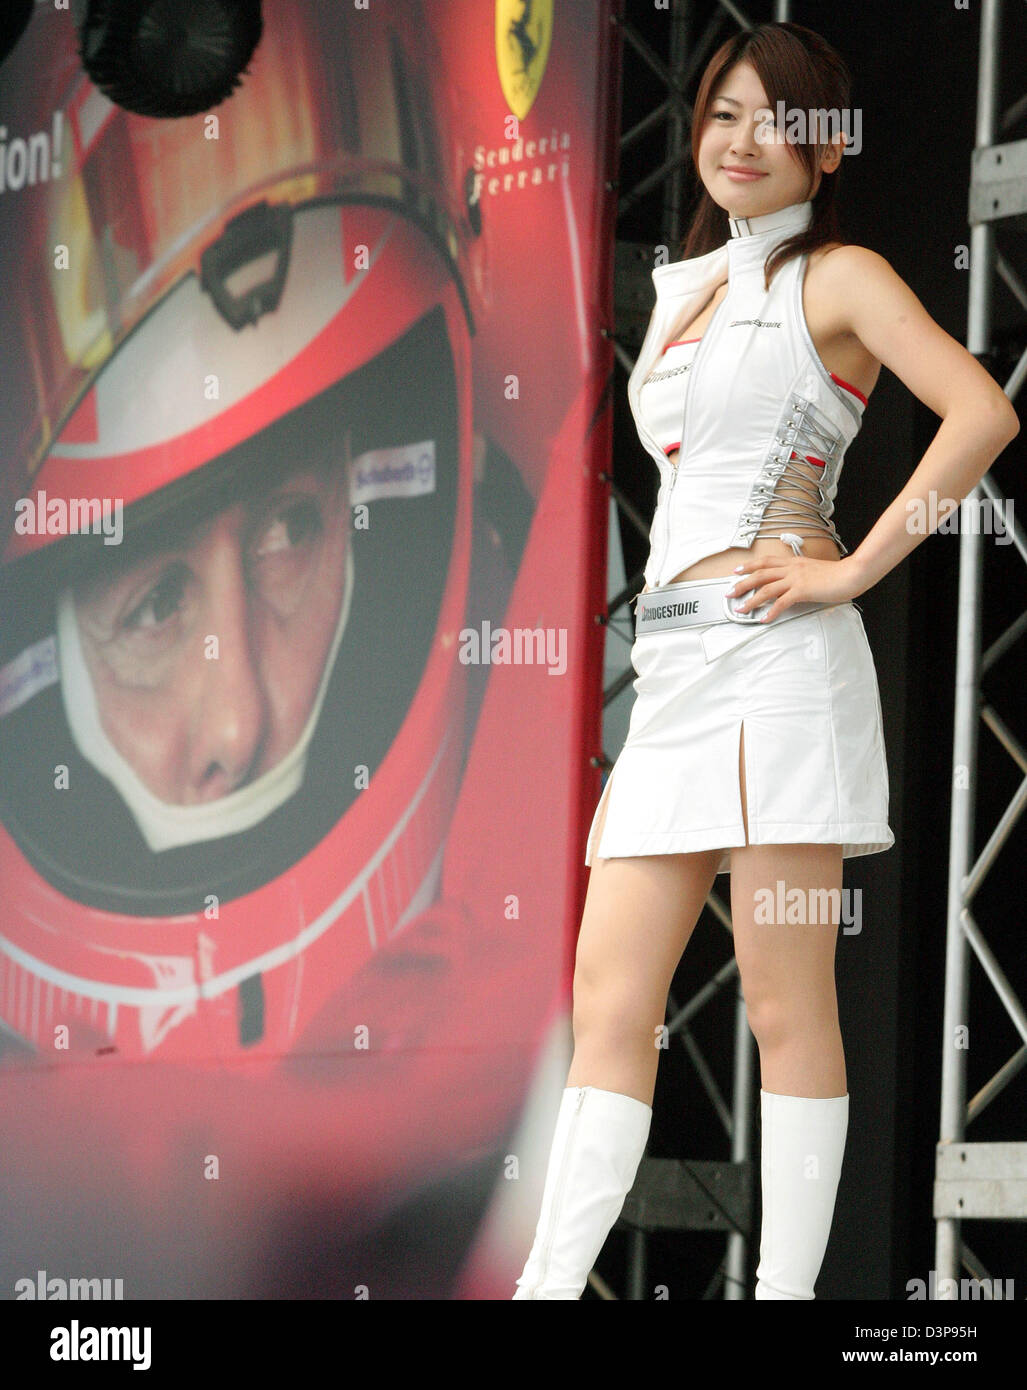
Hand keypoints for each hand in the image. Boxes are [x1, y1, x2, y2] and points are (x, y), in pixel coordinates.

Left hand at [729, 555, 865, 621]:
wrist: (851, 574)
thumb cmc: (837, 573)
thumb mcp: (816, 569)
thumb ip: (802, 574)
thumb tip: (795, 583)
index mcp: (794, 562)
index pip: (766, 562)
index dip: (749, 566)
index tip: (737, 570)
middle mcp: (792, 568)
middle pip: (760, 574)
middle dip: (742, 583)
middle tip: (730, 591)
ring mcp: (796, 579)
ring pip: (766, 588)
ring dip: (751, 600)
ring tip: (741, 608)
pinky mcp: (802, 590)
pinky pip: (781, 602)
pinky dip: (771, 612)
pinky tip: (764, 618)